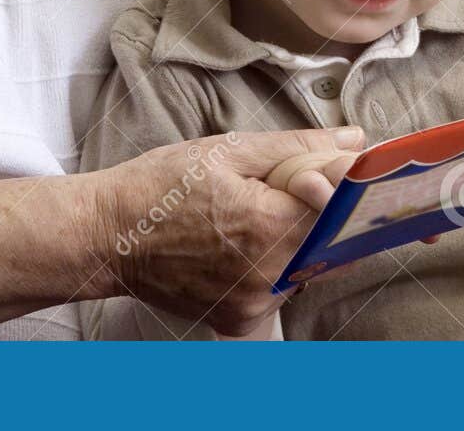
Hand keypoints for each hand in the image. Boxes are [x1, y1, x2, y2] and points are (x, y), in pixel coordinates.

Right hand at [100, 126, 362, 335]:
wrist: (108, 236)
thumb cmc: (162, 186)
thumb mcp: (230, 150)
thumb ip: (298, 148)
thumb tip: (355, 142)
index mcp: (268, 227)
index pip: (341, 210)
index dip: (345, 188)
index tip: (343, 173)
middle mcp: (267, 276)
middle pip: (328, 242)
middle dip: (320, 213)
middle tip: (285, 189)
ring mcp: (253, 305)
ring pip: (305, 268)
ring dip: (296, 241)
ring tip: (250, 215)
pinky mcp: (239, 320)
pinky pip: (278, 290)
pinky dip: (272, 265)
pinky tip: (239, 243)